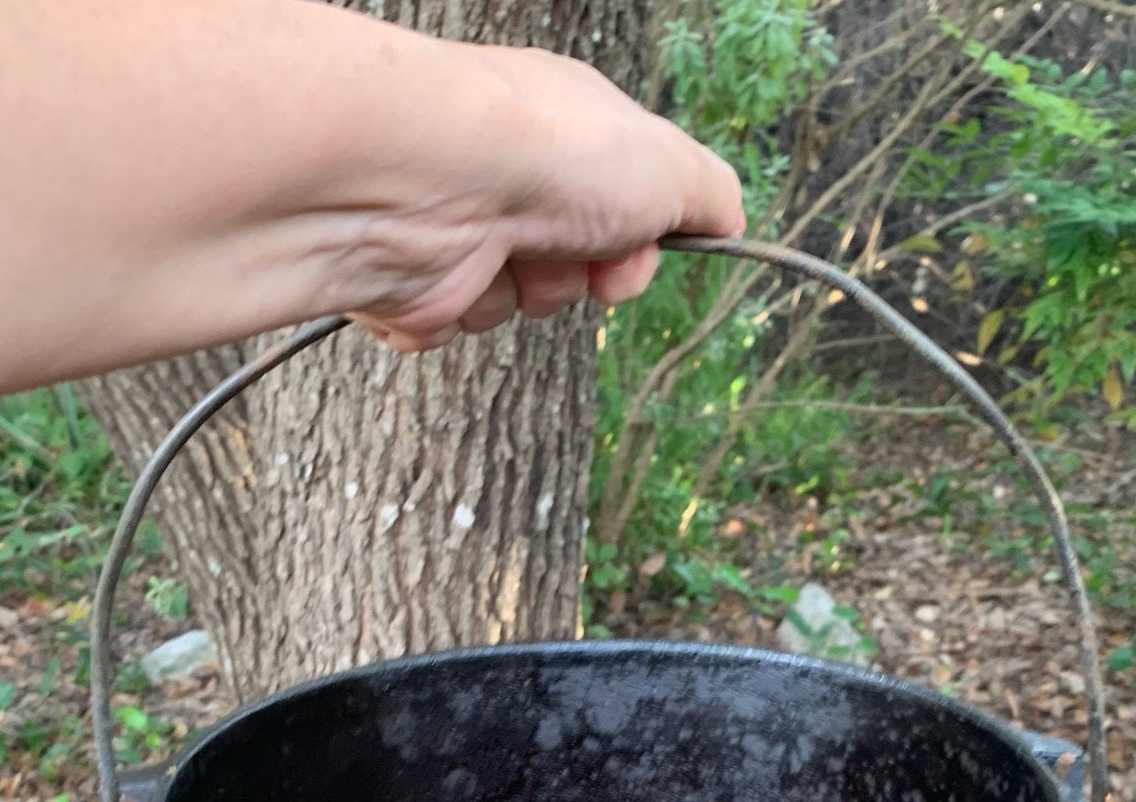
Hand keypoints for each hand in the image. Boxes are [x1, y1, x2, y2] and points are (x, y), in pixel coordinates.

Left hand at [349, 45, 744, 351]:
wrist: (434, 182)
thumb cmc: (554, 159)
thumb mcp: (670, 166)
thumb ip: (712, 195)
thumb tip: (730, 222)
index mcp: (567, 137)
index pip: (616, 212)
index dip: (631, 251)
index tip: (627, 262)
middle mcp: (507, 176)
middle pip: (566, 270)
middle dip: (571, 279)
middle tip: (565, 260)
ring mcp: (454, 228)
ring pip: (508, 305)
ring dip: (516, 296)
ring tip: (500, 258)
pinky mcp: (405, 281)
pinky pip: (444, 329)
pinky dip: (451, 316)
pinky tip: (447, 280)